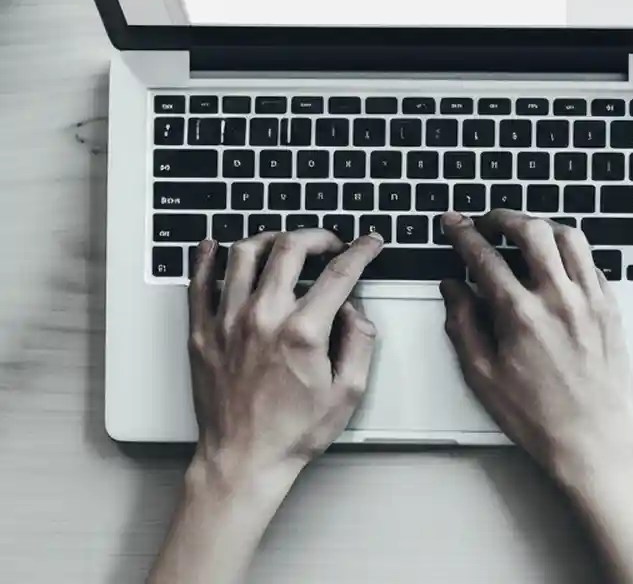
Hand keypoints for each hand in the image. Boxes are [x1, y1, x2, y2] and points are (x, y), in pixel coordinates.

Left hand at [186, 230, 384, 487]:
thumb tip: (354, 309)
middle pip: (289, 248)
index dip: (361, 251)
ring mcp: (227, 322)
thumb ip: (360, 342)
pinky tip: (216, 246)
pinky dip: (208, 257)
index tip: (368, 243)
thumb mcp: (349, 392)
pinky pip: (199, 281)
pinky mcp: (201, 332)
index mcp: (303, 332)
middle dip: (317, 236)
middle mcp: (263, 317)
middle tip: (328, 243)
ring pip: (244, 253)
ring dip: (270, 238)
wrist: (243, 460)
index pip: (339, 273)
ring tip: (283, 243)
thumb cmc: (292, 433)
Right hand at [438, 210, 632, 482]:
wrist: (596, 440)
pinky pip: (591, 262)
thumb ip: (463, 325)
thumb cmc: (539, 417)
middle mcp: (559, 297)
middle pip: (531, 229)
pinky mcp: (611, 307)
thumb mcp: (483, 377)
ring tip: (524, 232)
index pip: (484, 256)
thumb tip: (452, 288)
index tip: (453, 223)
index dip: (463, 233)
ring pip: (568, 236)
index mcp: (521, 314)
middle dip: (503, 217)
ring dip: (542, 225)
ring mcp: (590, 299)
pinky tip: (557, 262)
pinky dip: (570, 252)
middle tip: (487, 221)